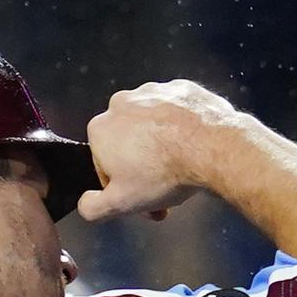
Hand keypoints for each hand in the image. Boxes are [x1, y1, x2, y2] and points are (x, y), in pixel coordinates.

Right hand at [77, 80, 242, 222]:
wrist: (211, 148)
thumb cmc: (163, 174)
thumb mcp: (121, 204)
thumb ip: (92, 208)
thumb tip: (85, 203)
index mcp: (100, 129)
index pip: (105, 166)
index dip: (124, 187)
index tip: (144, 199)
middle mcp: (121, 103)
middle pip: (129, 145)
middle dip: (144, 168)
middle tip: (165, 189)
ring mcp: (153, 92)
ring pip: (153, 128)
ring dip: (163, 148)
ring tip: (182, 169)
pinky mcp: (181, 89)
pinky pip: (177, 114)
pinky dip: (183, 130)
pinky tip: (194, 150)